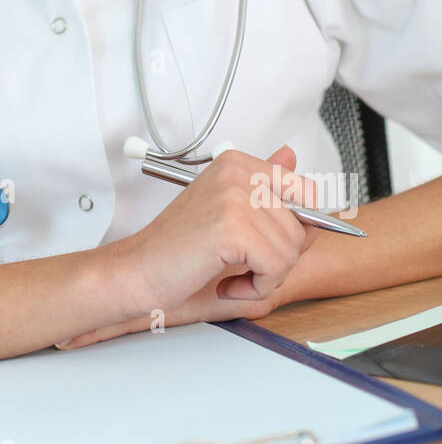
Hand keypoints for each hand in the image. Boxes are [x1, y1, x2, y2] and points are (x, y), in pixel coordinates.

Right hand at [55, 144, 317, 348]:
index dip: (295, 229)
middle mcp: (238, 171)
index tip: (263, 244)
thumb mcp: (232, 217)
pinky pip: (276, 267)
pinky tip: (227, 284)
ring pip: (292, 249)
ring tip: (228, 273)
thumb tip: (293, 156)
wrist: (137, 273)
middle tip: (238, 264)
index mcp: (237, 163)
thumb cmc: (179, 251)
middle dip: (278, 257)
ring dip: (265, 276)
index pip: (306, 191)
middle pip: (304, 224)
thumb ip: (268, 192)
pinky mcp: (232, 227)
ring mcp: (235, 196)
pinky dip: (256, 287)